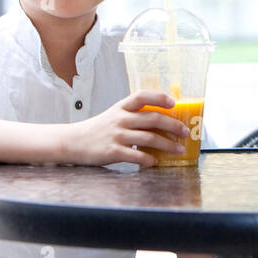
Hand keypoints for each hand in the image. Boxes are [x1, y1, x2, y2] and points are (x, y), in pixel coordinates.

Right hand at [61, 91, 188, 166]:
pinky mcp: (112, 151)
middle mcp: (120, 119)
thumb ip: (133, 116)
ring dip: (167, 145)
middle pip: (152, 119)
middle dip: (173, 125)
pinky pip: (136, 155)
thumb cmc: (98, 130)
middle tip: (185, 132)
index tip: (174, 103)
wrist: (73, 142)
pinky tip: (155, 162)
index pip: (142, 96)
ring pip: (149, 138)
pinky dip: (149, 159)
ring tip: (178, 149)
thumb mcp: (114, 116)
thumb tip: (161, 121)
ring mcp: (117, 135)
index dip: (159, 97)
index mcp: (121, 108)